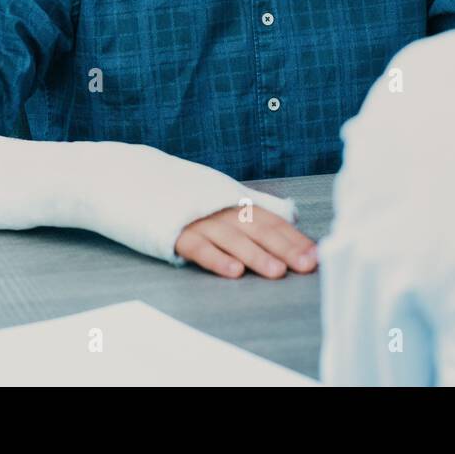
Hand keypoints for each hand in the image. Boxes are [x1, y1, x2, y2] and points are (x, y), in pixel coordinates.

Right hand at [174, 205, 318, 278]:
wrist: (139, 181)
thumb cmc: (187, 197)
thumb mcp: (222, 197)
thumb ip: (252, 208)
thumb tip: (290, 217)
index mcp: (236, 202)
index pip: (272, 220)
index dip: (294, 237)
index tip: (315, 255)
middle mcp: (222, 209)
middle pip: (259, 229)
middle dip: (285, 247)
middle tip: (306, 265)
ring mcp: (199, 220)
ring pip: (233, 239)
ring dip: (256, 255)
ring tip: (277, 272)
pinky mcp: (176, 232)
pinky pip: (200, 248)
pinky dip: (217, 260)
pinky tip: (234, 272)